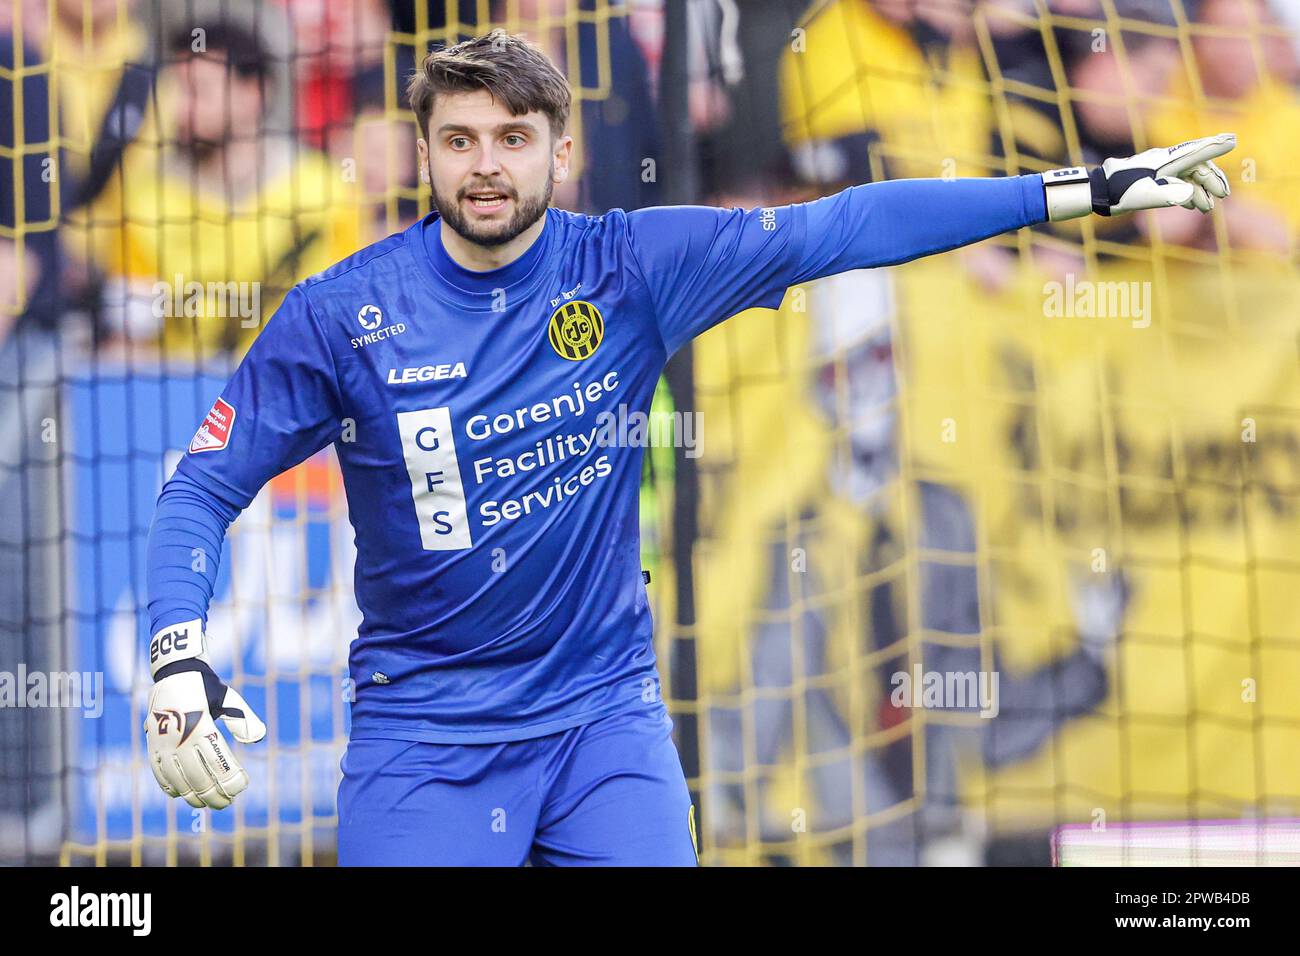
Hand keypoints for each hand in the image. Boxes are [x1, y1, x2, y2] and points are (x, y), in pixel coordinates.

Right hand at [144, 621, 265, 809]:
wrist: (174, 673)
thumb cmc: (206, 687)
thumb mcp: (230, 699)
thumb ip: (244, 719)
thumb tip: (258, 738)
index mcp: (201, 726)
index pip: (218, 762)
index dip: (230, 779)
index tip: (242, 787)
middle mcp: (180, 738)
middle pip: (199, 777)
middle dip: (214, 794)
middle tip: (227, 803)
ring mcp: (164, 743)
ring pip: (178, 780)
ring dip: (193, 795)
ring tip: (207, 804)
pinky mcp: (152, 745)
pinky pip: (159, 773)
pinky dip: (170, 787)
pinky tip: (180, 795)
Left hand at [1042, 133, 1235, 220]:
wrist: (1097, 193)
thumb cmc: (1119, 193)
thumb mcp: (1145, 196)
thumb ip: (1169, 194)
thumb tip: (1192, 196)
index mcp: (1165, 161)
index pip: (1195, 152)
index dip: (1215, 147)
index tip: (1233, 140)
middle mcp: (1163, 162)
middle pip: (1195, 166)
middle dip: (1211, 180)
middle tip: (1223, 195)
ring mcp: (1158, 170)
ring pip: (1186, 177)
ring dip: (1200, 191)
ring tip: (1208, 208)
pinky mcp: (1151, 180)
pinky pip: (1175, 184)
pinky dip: (1187, 193)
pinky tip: (1193, 206)